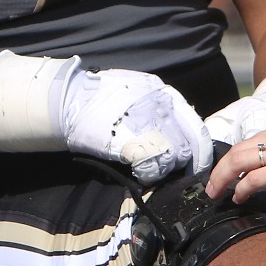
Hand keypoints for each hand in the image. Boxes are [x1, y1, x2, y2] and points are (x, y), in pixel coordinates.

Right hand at [0, 52, 212, 182]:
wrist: (68, 100)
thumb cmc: (98, 97)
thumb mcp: (135, 91)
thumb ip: (156, 107)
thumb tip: (172, 127)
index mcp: (163, 93)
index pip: (194, 125)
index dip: (197, 147)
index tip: (194, 160)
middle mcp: (161, 106)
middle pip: (189, 143)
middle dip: (185, 160)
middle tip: (177, 171)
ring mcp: (148, 124)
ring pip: (175, 156)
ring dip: (167, 168)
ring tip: (154, 170)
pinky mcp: (132, 143)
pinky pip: (153, 167)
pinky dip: (150, 174)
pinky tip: (142, 174)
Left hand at [205, 120, 265, 203]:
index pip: (249, 142)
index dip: (232, 159)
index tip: (225, 174)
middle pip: (238, 150)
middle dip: (220, 169)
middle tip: (212, 187)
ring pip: (240, 161)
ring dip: (223, 179)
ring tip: (218, 194)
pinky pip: (254, 178)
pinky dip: (241, 188)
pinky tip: (239, 198)